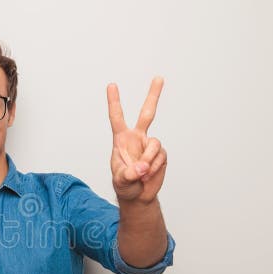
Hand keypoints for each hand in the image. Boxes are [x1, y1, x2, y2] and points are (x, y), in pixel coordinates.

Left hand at [107, 77, 167, 203]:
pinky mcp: (160, 154)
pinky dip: (154, 168)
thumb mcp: (121, 181)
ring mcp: (150, 145)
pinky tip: (148, 175)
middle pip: (147, 113)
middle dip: (153, 95)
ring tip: (141, 174)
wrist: (138, 196)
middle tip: (159, 77)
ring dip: (149, 160)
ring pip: (154, 144)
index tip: (112, 85)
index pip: (117, 118)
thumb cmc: (124, 186)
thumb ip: (129, 174)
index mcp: (121, 140)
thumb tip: (142, 167)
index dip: (114, 102)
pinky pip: (160, 157)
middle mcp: (137, 138)